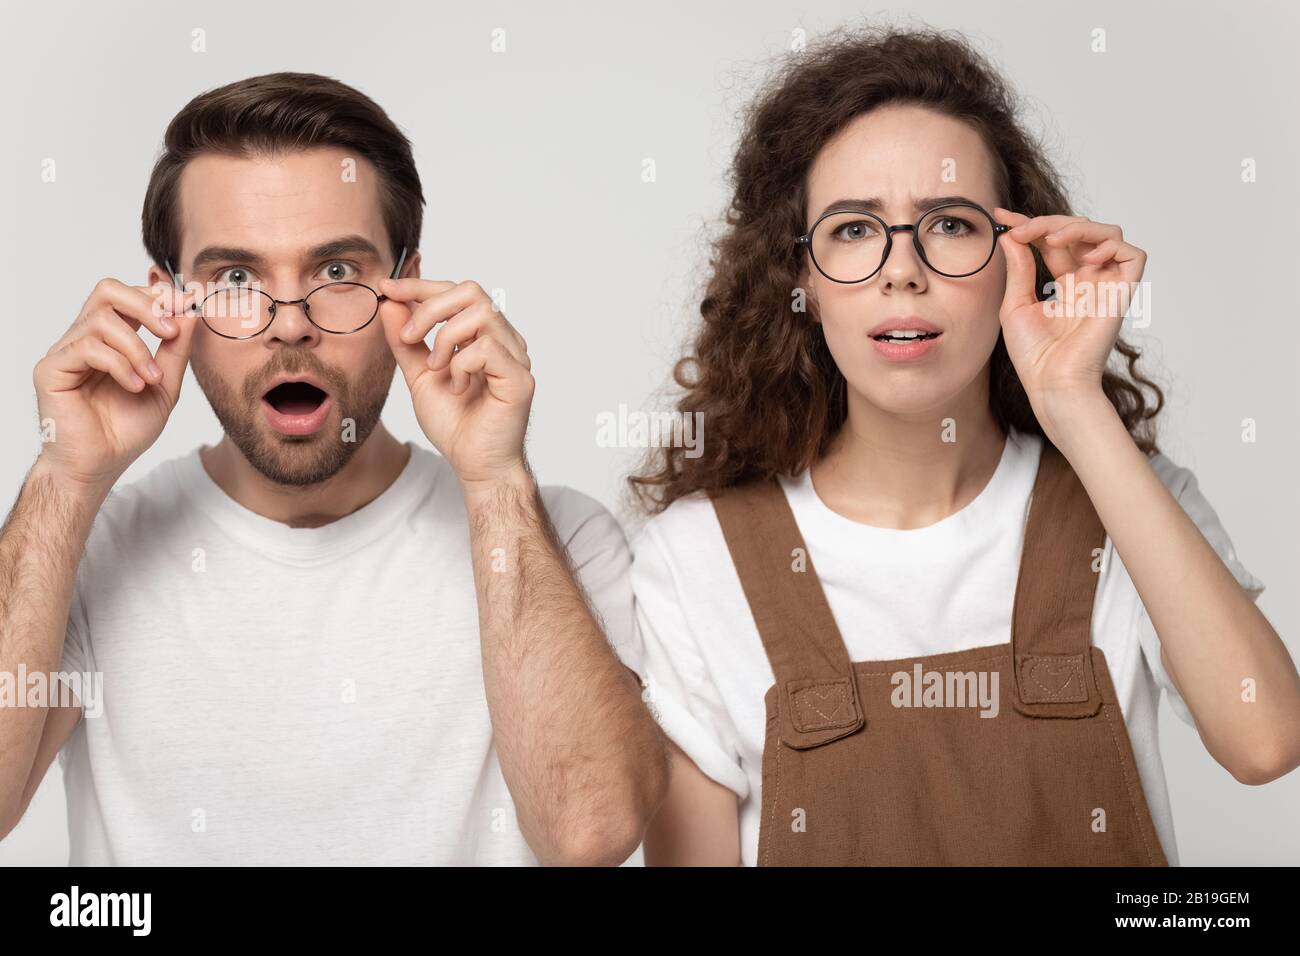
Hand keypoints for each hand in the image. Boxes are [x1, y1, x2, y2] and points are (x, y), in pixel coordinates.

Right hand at [33, 278, 197, 499]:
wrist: (100, 466)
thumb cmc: (126, 430)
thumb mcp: (165, 385)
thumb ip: (176, 349)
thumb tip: (189, 311)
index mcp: (110, 339)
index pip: (126, 296)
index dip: (156, 295)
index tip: (187, 304)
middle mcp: (84, 339)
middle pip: (107, 291)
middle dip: (145, 305)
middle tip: (169, 332)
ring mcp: (65, 352)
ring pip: (102, 320)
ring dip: (137, 348)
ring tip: (150, 379)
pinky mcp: (51, 369)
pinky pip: (88, 347)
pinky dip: (119, 365)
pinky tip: (133, 386)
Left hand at [377, 278, 534, 487]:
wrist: (473, 463)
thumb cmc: (456, 424)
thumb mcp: (419, 374)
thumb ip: (407, 341)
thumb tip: (390, 303)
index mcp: (482, 335)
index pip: (456, 292)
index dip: (420, 286)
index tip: (387, 288)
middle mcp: (504, 340)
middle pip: (471, 291)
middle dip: (430, 307)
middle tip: (409, 337)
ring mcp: (515, 357)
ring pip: (480, 314)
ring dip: (446, 338)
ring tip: (437, 369)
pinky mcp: (520, 377)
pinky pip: (486, 348)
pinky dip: (461, 365)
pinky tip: (458, 387)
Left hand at [994, 208, 1146, 414]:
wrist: (1051, 382)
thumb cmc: (1034, 354)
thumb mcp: (1016, 304)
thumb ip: (1019, 268)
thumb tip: (1011, 236)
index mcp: (1065, 283)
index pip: (1053, 241)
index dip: (1030, 225)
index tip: (1002, 217)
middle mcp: (1089, 280)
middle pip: (1078, 230)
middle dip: (1048, 223)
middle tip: (1021, 230)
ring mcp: (1106, 285)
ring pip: (1106, 233)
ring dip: (1077, 227)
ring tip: (1051, 239)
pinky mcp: (1122, 292)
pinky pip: (1133, 255)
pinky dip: (1111, 245)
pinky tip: (1085, 256)